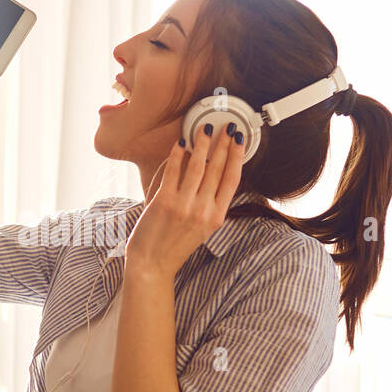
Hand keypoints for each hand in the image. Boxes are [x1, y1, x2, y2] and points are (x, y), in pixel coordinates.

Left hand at [124, 123, 245, 278]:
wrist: (152, 265)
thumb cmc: (175, 245)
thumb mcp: (202, 228)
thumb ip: (209, 203)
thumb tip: (214, 172)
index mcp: (216, 217)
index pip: (232, 179)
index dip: (237, 156)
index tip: (240, 139)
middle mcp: (203, 210)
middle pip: (218, 169)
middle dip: (223, 143)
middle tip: (226, 126)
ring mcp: (183, 206)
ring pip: (198, 167)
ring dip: (202, 144)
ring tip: (205, 129)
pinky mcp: (163, 202)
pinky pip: (173, 171)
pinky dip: (178, 154)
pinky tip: (181, 143)